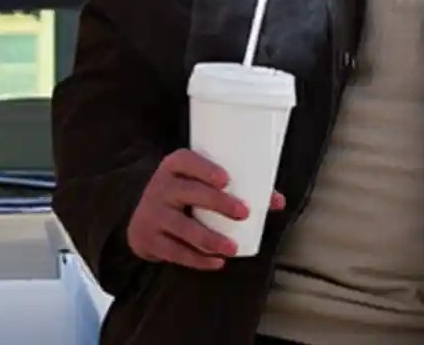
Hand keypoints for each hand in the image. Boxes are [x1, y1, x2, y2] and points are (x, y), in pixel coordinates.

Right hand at [126, 149, 286, 269]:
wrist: (145, 219)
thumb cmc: (188, 195)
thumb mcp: (202, 185)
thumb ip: (241, 188)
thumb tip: (279, 201)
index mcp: (175, 166)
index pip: (185, 161)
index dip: (205, 169)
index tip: (227, 180)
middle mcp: (160, 187)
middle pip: (188, 192)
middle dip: (217, 203)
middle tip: (243, 213)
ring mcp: (152, 214)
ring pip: (182, 226)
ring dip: (209, 239)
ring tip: (232, 248)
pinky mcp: (148, 239)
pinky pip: (174, 251)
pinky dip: (197, 259)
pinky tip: (216, 262)